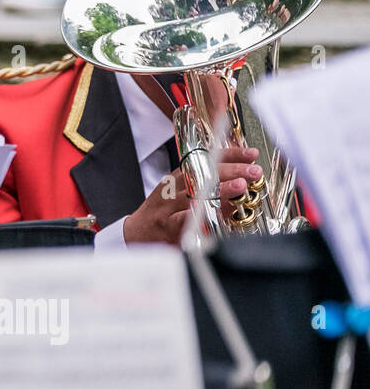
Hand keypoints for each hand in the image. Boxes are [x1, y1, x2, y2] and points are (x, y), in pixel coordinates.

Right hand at [123, 146, 260, 244]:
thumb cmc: (162, 214)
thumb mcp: (180, 193)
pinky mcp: (168, 227)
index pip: (205, 160)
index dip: (229, 155)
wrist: (136, 234)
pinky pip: (184, 220)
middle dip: (230, 170)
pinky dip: (200, 216)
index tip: (250, 154)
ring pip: (194, 195)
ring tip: (239, 186)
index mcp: (178, 178)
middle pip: (201, 174)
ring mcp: (169, 208)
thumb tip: (241, 180)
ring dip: (219, 190)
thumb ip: (207, 186)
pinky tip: (215, 215)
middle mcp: (173, 189)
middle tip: (252, 171)